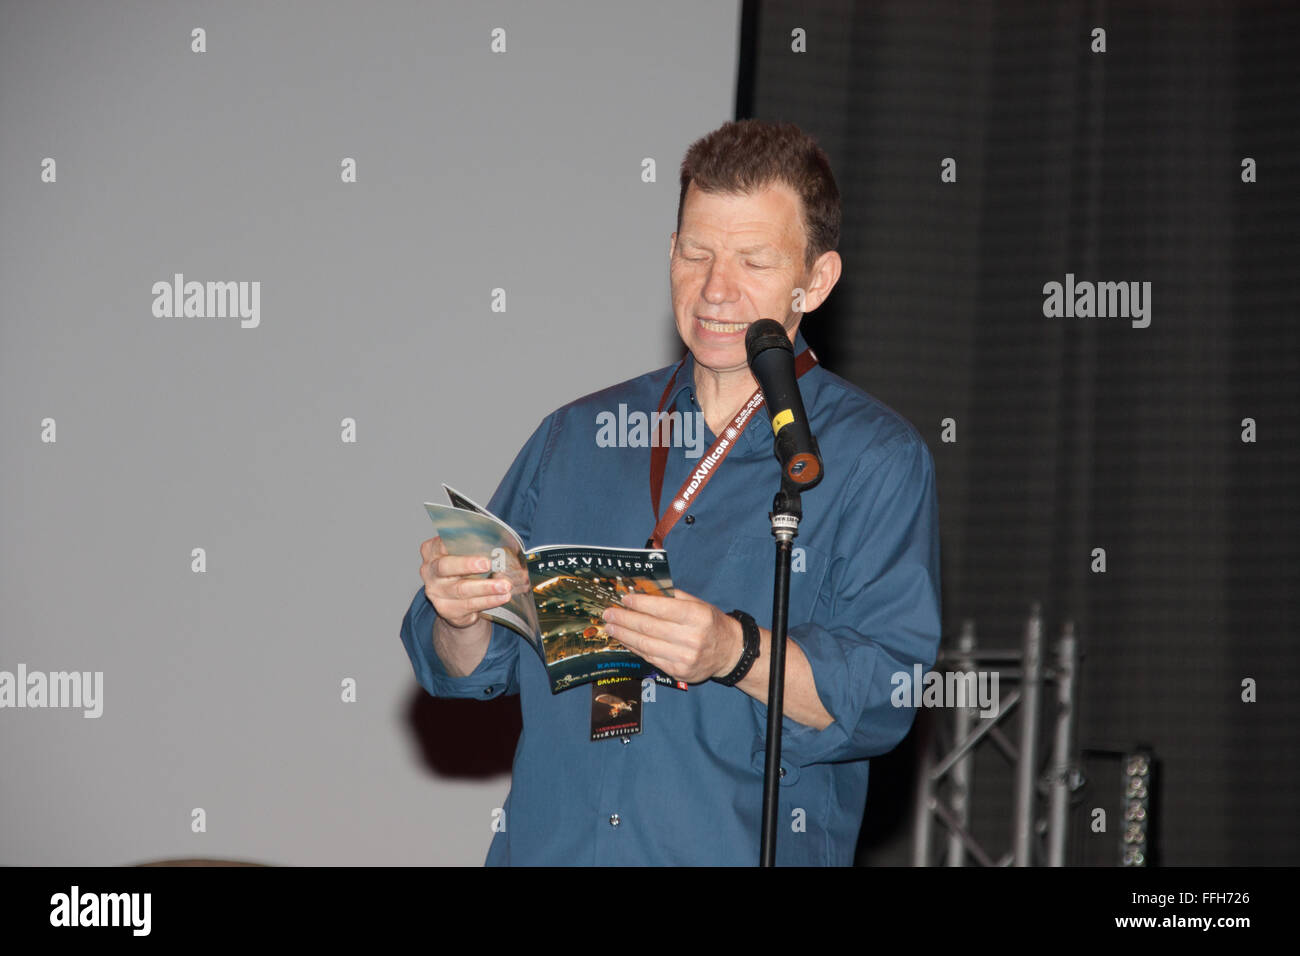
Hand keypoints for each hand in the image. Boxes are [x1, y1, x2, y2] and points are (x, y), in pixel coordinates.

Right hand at [419, 535, 512, 628]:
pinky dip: (488, 601)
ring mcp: (436, 592)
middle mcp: (429, 571)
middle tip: (488, 564)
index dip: (457, 543)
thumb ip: (473, 547)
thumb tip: (503, 546)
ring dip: (486, 587)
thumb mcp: (461, 554)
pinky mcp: (446, 609)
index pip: (441, 543)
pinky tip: (501, 597)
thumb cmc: (461, 570)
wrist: (454, 600)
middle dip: (467, 565)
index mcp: (431, 551)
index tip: (475, 542)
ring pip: (461, 589)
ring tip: (504, 585)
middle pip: (445, 567)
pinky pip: (469, 605)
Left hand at [602, 588, 742, 683]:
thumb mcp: (698, 604)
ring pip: (646, 645)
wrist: (729, 652)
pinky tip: (624, 639)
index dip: (640, 603)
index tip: (624, 598)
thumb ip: (672, 596)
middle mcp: (692, 639)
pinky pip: (649, 658)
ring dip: (624, 635)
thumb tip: (642, 590)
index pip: (662, 608)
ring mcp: (684, 658)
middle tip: (609, 613)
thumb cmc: (710, 623)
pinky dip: (634, 647)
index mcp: (698, 617)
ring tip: (610, 626)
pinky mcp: (678, 672)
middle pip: (649, 627)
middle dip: (625, 619)